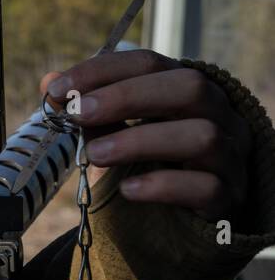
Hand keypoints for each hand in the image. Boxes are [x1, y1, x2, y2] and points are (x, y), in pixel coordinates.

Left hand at [41, 50, 251, 220]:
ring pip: (202, 136)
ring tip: (95, 154)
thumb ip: (89, 107)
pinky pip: (206, 187)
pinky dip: (162, 185)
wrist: (186, 216)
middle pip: (190, 88)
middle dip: (127, 96)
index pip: (151, 63)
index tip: (57, 88)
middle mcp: (219, 115)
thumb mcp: (116, 129)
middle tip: (78, 114)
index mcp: (186, 88)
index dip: (102, 70)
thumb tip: (49, 82)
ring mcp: (230, 155)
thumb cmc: (150, 159)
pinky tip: (127, 188)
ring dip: (139, 141)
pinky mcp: (230, 196)